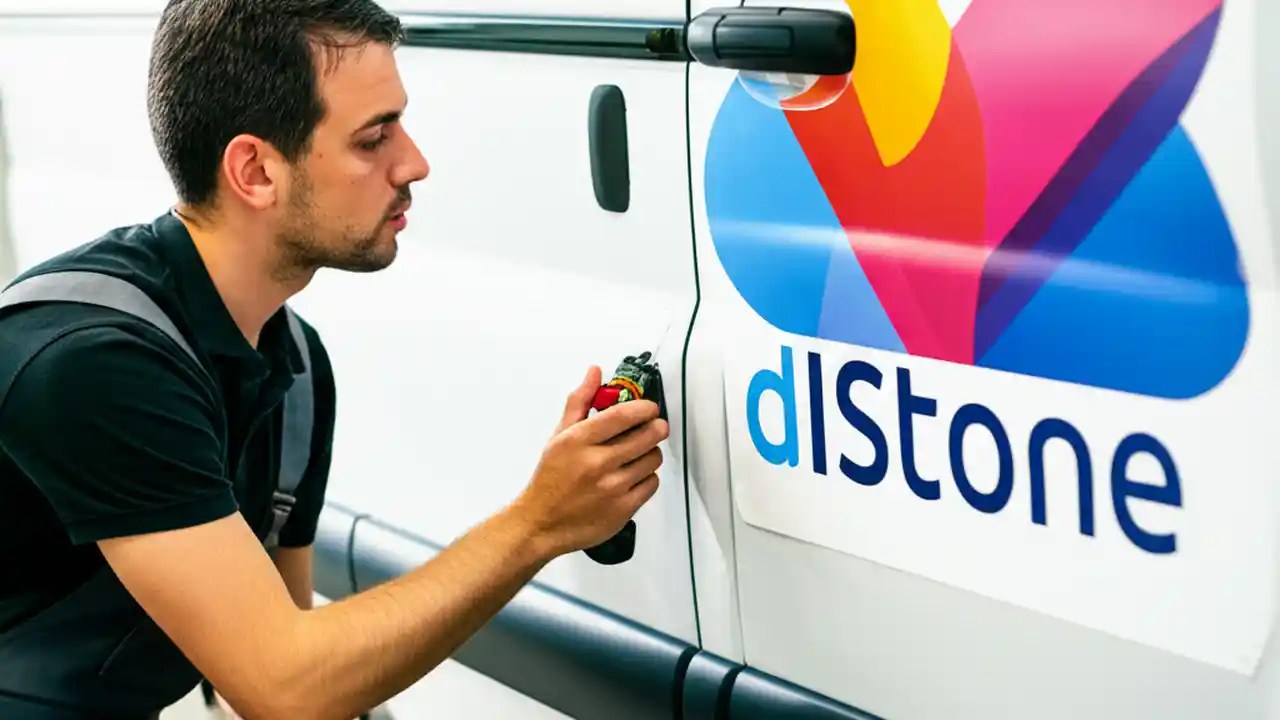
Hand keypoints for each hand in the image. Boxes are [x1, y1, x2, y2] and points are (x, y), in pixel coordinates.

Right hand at [511, 366, 667, 557]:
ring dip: (650, 453)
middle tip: (653, 428)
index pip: (624, 415)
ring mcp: (612, 488)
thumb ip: (580, 402)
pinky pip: (652, 484)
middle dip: (656, 427)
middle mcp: (597, 463)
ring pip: (653, 459)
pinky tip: (632, 477)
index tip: (649, 408)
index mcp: (579, 440)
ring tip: (637, 454)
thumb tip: (595, 372)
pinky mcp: (623, 509)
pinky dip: (647, 478)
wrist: (541, 523)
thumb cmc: (550, 478)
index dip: (645, 408)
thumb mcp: (559, 436)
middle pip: (648, 435)